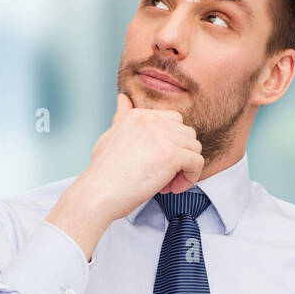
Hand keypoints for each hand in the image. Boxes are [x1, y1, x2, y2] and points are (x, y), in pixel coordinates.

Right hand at [82, 92, 204, 217]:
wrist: (97, 194)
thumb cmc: (102, 174)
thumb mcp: (110, 137)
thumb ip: (121, 118)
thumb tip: (123, 99)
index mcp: (138, 115)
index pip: (174, 122)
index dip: (171, 145)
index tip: (157, 164)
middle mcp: (151, 121)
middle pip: (187, 134)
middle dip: (180, 156)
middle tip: (163, 177)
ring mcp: (162, 136)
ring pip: (195, 148)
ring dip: (185, 168)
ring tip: (166, 184)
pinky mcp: (171, 155)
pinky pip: (197, 162)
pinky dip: (190, 178)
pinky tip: (172, 189)